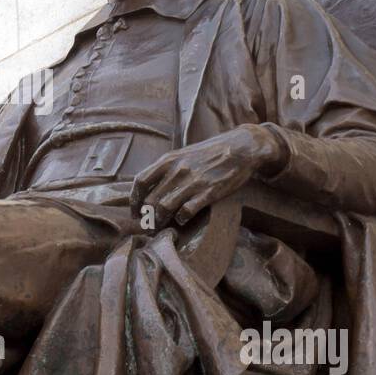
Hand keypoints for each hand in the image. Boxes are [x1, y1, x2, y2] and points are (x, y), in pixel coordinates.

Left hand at [130, 125, 286, 228]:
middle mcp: (177, 170)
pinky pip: (186, 211)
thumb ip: (166, 168)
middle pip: (150, 199)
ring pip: (164, 208)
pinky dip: (181, 219)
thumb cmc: (210, 152)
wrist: (240, 147)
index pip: (140, 182)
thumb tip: (150, 186)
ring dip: (160, 221)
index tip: (136, 211)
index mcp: (168, 160)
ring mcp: (192, 182)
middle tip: (148, 225)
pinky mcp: (208, 192)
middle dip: (146, 216)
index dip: (135, 200)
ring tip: (161, 227)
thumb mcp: (183, 154)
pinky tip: (182, 220)